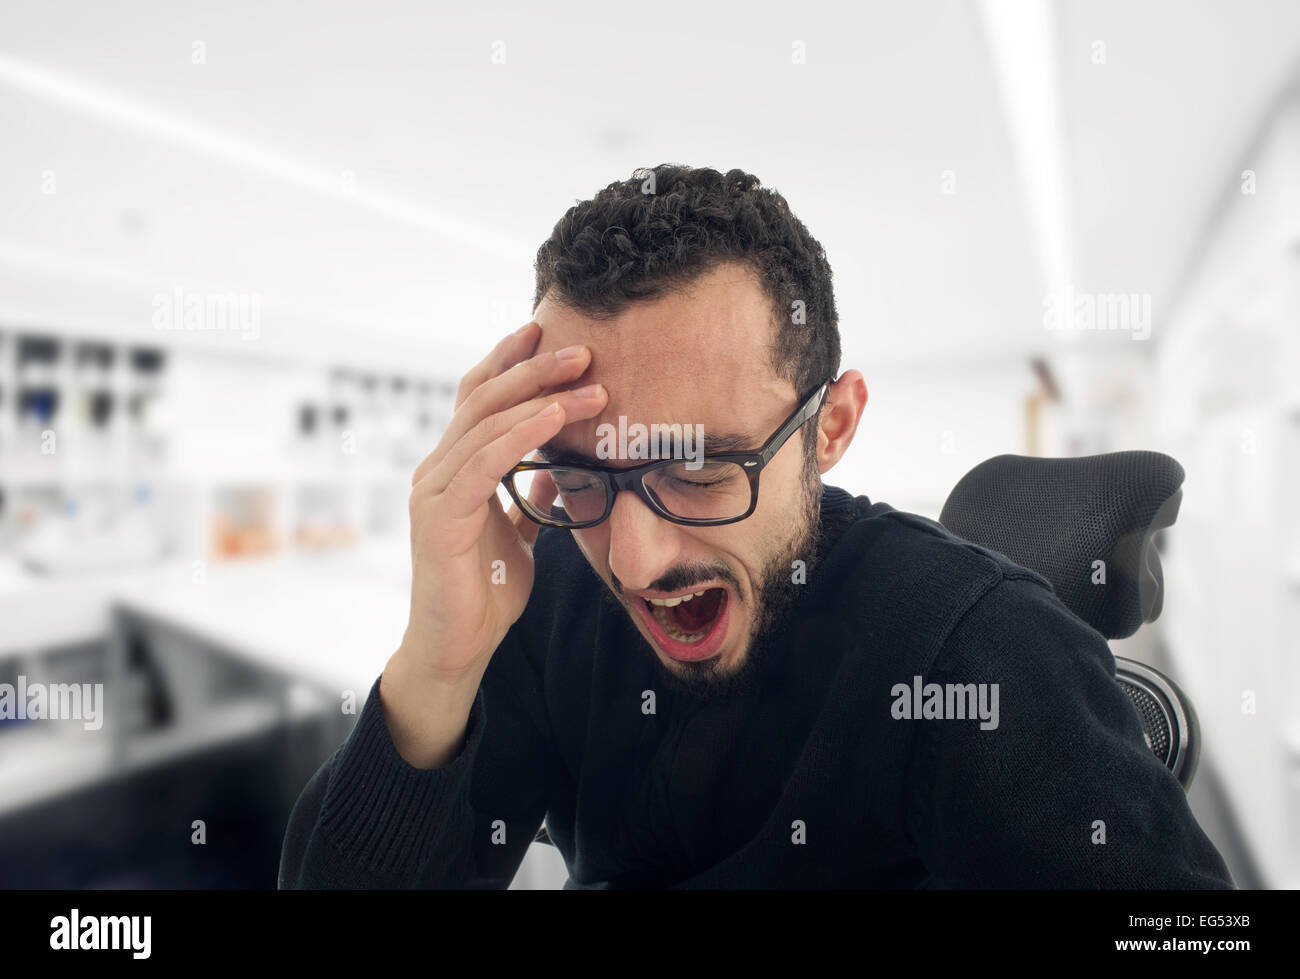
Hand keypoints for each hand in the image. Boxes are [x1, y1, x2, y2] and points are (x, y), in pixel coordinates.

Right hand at [397, 321, 606, 683]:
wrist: (458, 648)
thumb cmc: (485, 594)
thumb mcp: (520, 536)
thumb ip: (529, 499)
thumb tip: (556, 470)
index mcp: (454, 469)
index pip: (479, 399)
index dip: (510, 363)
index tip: (548, 334)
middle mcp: (436, 470)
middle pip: (482, 399)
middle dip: (533, 368)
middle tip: (582, 349)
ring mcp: (433, 492)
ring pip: (485, 424)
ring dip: (540, 397)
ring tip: (588, 382)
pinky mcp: (440, 519)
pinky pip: (484, 464)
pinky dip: (521, 435)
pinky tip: (555, 418)